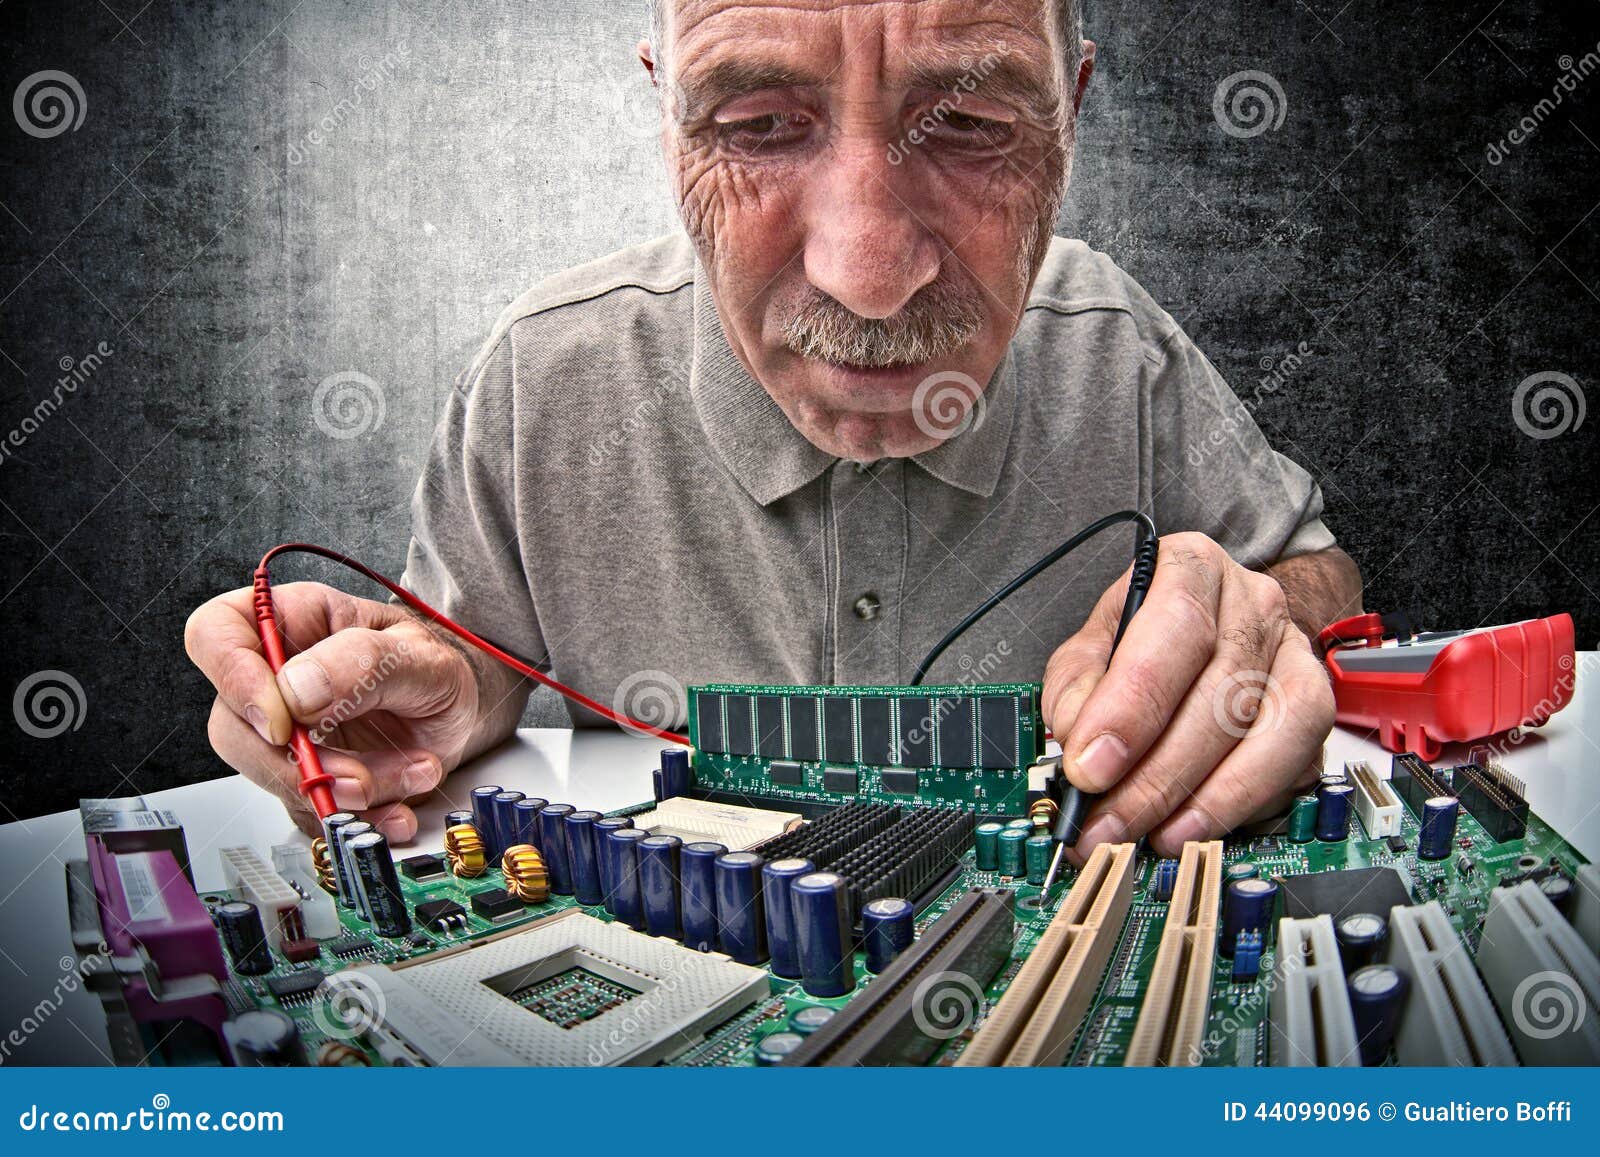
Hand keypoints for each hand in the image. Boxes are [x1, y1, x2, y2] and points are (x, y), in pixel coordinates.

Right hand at [185, 581, 481, 840]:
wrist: (460, 711)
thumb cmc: (432, 667)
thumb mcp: (419, 655)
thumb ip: (362, 662)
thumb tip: (295, 691)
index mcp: (292, 621)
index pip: (215, 635)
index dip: (232, 679)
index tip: (282, 723)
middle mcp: (276, 676)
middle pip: (232, 725)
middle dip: (297, 764)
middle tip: (359, 776)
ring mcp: (287, 733)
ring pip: (272, 776)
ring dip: (342, 792)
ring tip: (411, 772)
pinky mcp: (305, 778)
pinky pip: (309, 811)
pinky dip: (359, 819)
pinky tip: (398, 807)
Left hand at [1042, 533, 1334, 858]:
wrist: (1217, 620)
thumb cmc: (1146, 634)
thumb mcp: (1094, 640)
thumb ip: (1075, 684)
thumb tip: (1077, 740)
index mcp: (1191, 570)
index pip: (1173, 632)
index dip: (1131, 708)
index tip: (1090, 767)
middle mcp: (1253, 605)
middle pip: (1220, 694)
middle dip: (1156, 776)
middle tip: (1108, 823)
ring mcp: (1295, 655)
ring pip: (1271, 733)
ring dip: (1207, 800)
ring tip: (1154, 835)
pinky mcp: (1317, 706)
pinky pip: (1294, 764)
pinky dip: (1244, 804)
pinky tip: (1199, 825)